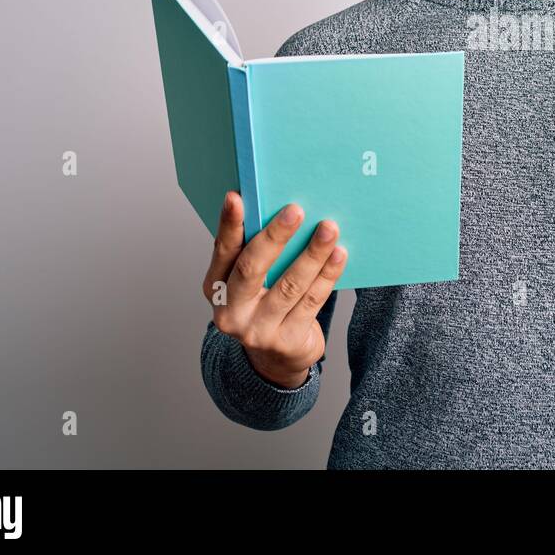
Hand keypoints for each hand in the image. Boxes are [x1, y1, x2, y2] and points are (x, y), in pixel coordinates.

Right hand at [202, 191, 346, 388]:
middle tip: (295, 210)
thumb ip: (252, 251)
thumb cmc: (263, 303)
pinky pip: (312, 301)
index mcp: (215, 288)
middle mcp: (231, 312)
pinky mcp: (287, 341)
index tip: (237, 197)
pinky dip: (327, 275)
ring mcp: (258, 330)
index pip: (222, 252)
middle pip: (252, 269)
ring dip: (312, 253)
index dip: (229, 225)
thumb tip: (272, 206)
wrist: (277, 358)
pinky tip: (338, 254)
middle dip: (274, 237)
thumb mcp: (248, 282)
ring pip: (289, 285)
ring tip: (328, 228)